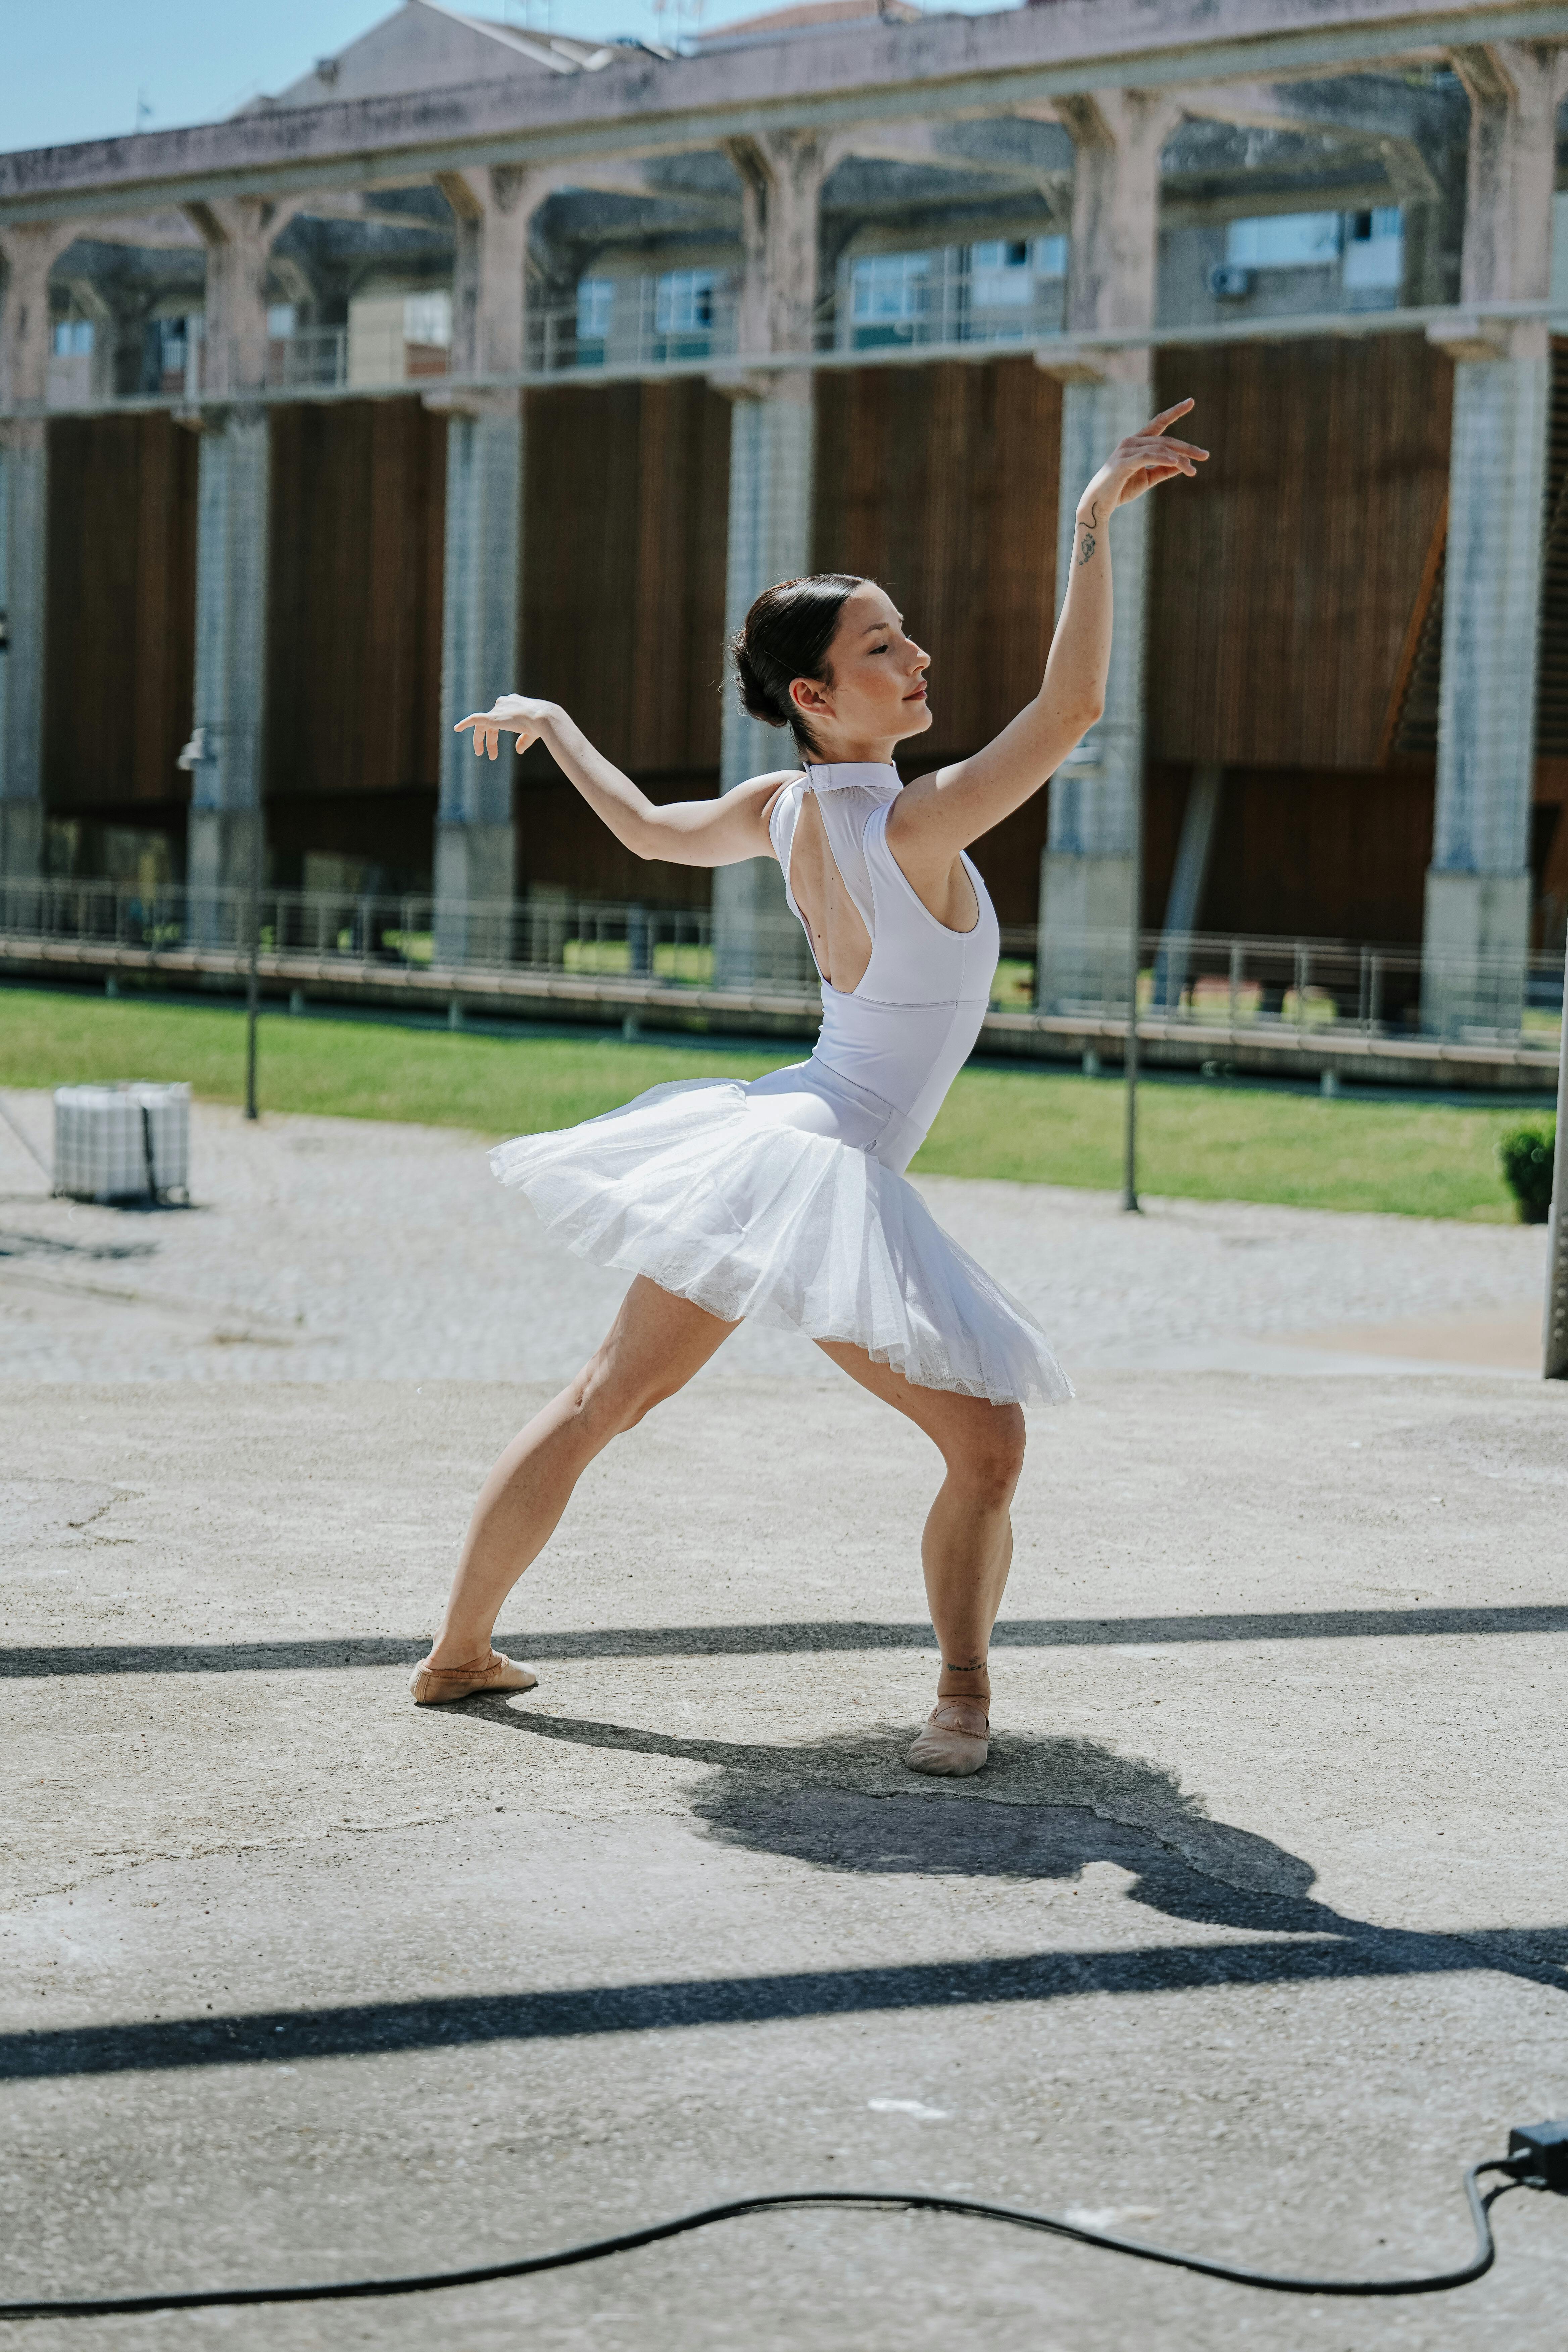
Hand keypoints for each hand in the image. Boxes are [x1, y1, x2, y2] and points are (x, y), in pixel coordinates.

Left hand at [454, 695, 557, 759]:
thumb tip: (518, 750)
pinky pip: (475, 719)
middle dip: (488, 739)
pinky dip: (465, 723)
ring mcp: (497, 709)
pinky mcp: (492, 716)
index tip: (493, 749)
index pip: (500, 719)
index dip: (495, 734)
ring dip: (480, 740)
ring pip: (482, 725)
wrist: (542, 718)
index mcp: (513, 704)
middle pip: (490, 723)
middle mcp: (503, 704)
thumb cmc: (541, 725)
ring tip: (479, 753)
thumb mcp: (531, 733)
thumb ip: (523, 740)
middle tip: (486, 754)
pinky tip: (457, 729)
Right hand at [1078, 399, 1206, 522]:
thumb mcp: (1148, 478)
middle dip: (1187, 447)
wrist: (1099, 504)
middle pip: (1166, 439)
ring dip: (1179, 459)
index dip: (1175, 411)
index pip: (1159, 422)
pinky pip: (1148, 456)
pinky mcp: (1123, 462)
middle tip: (1205, 455)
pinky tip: (1177, 462)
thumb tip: (1183, 463)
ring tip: (1193, 469)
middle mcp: (1131, 441)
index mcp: (1137, 442)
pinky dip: (1163, 458)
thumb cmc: (1121, 490)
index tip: (1191, 401)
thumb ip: (1164, 469)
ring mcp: (1126, 450)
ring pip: (1160, 448)